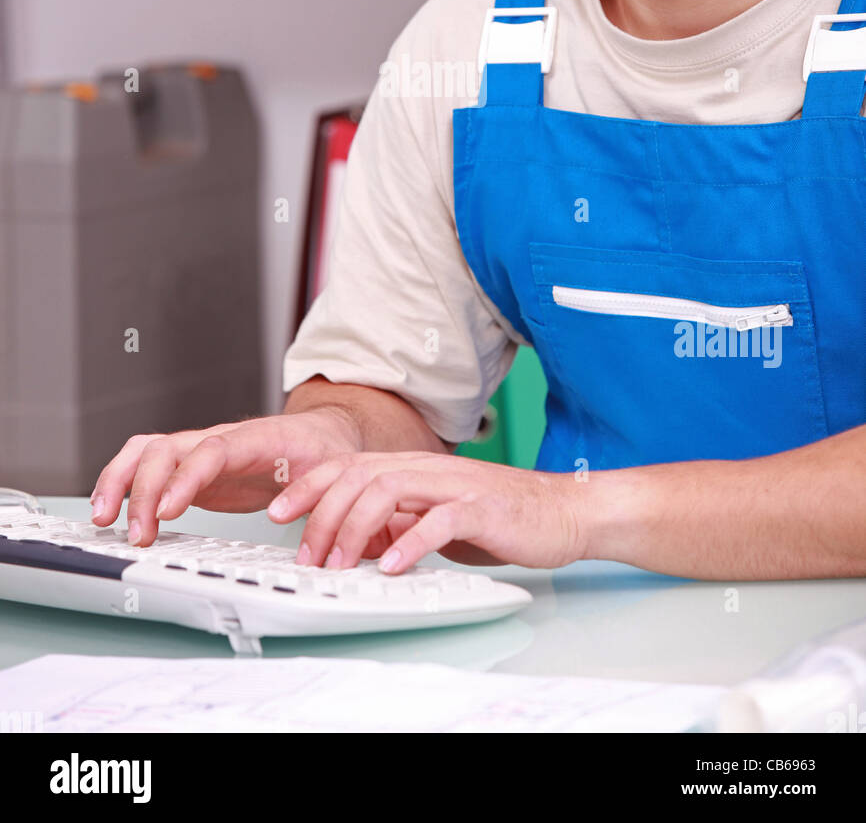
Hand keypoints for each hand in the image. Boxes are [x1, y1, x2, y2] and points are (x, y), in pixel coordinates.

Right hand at [89, 409, 362, 547]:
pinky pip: (146, 469)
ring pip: (147, 452)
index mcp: (254, 439)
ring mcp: (199, 453)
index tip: (166, 511)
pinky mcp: (189, 471)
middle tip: (136, 533)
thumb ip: (311, 491)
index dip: (184, 479)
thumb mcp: (329, 470)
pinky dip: (123, 486)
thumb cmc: (321, 452)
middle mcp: (218, 440)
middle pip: (166, 449)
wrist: (318, 436)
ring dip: (120, 482)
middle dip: (142, 489)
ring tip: (104, 519)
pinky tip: (112, 513)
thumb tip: (286, 515)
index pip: (210, 451)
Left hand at [266, 452, 584, 571]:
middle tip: (305, 554)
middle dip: (321, 513)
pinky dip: (412, 542)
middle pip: (358, 475)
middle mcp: (428, 469)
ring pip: (389, 490)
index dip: (308, 486)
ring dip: (356, 529)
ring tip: (340, 564)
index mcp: (413, 468)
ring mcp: (455, 486)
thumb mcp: (435, 519)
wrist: (563, 512)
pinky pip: (440, 520)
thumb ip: (398, 521)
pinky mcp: (482, 509)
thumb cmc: (502, 517)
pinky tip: (394, 566)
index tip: (275, 512)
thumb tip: (357, 540)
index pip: (348, 466)